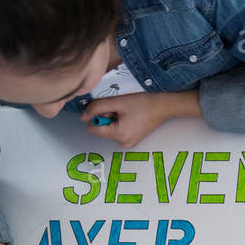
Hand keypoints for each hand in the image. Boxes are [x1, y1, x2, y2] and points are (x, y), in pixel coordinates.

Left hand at [83, 91, 199, 148]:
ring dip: (113, 119)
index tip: (109, 109)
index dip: (96, 116)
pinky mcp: (131, 139)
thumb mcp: (116, 102)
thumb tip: (82, 116)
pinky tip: (130, 117)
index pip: (93, 128)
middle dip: (106, 117)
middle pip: (101, 130)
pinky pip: (117, 131)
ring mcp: (128, 142)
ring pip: (109, 130)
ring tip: (126, 113)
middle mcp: (123, 142)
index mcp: (119, 135)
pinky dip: (119, 122)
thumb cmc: (143, 104)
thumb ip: (96, 108)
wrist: (162, 106)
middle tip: (120, 110)